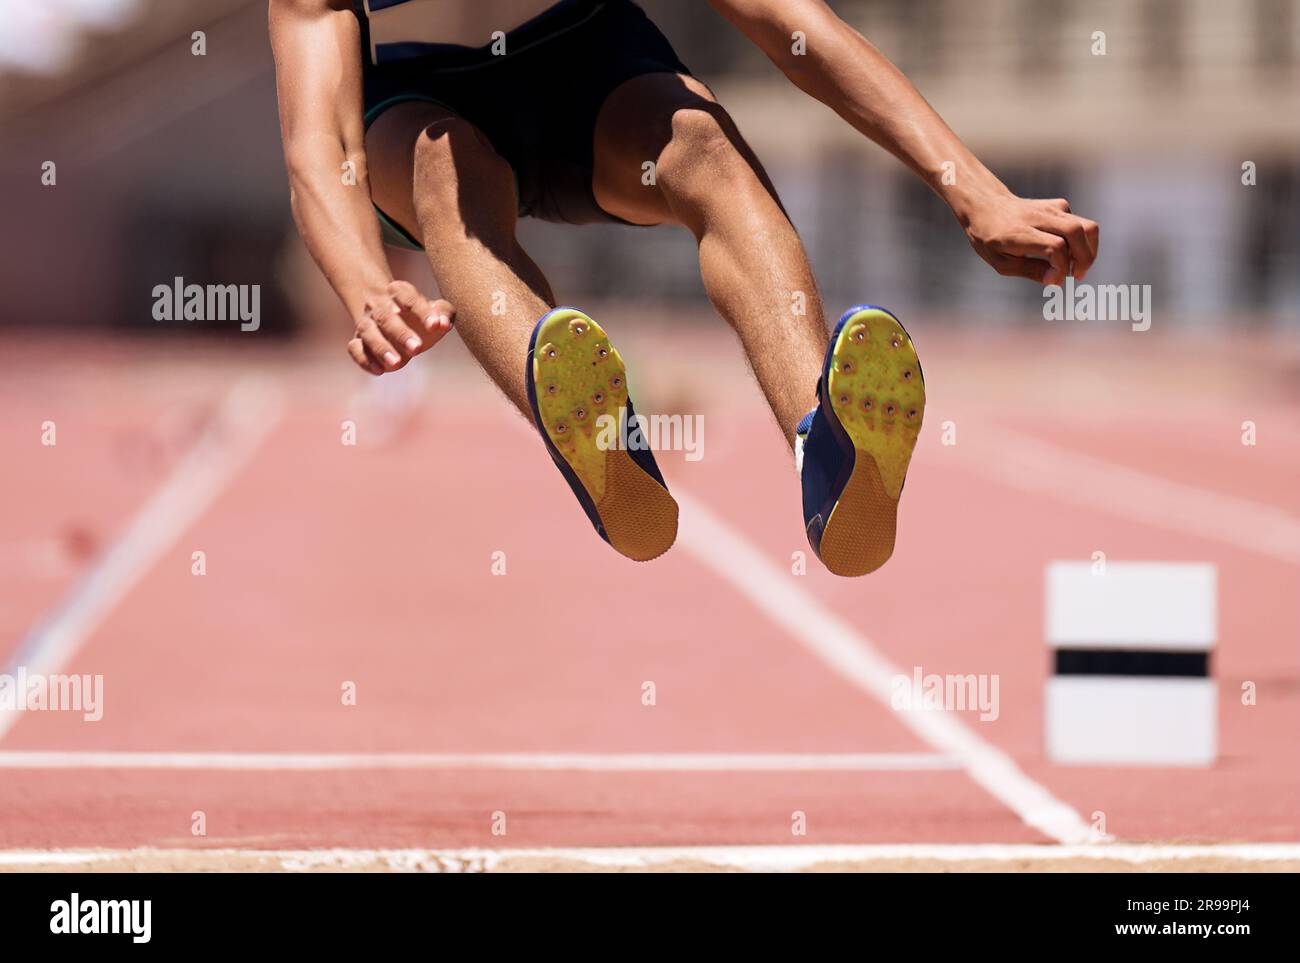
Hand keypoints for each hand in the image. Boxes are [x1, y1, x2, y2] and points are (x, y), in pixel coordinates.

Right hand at [348, 280, 454, 374]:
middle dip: (400, 333)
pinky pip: (354, 348)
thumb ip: (445, 313)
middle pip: (385, 315)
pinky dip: (364, 359)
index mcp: (399, 291)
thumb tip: (443, 324)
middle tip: (417, 348)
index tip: (435, 326)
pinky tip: (380, 371)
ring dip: (381, 348)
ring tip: (397, 364)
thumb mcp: (437, 312)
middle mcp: (379, 305)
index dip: (421, 311)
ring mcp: (366, 323)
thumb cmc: (421, 317)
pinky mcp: (358, 341)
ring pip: (367, 331)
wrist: (396, 322)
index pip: (407, 297)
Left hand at [959, 193, 1098, 285]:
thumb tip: (1055, 280)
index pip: (1055, 247)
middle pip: (1078, 232)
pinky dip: (1081, 242)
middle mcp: (1040, 217)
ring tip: (1076, 266)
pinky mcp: (1060, 206)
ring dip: (1089, 250)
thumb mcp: (1001, 262)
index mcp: (1021, 233)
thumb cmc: (991, 239)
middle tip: (1077, 275)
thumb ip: (1029, 270)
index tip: (1053, 281)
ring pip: (1087, 226)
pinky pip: (1081, 225)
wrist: (987, 207)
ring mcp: (1052, 208)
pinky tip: (1068, 254)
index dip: (1061, 267)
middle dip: (1085, 258)